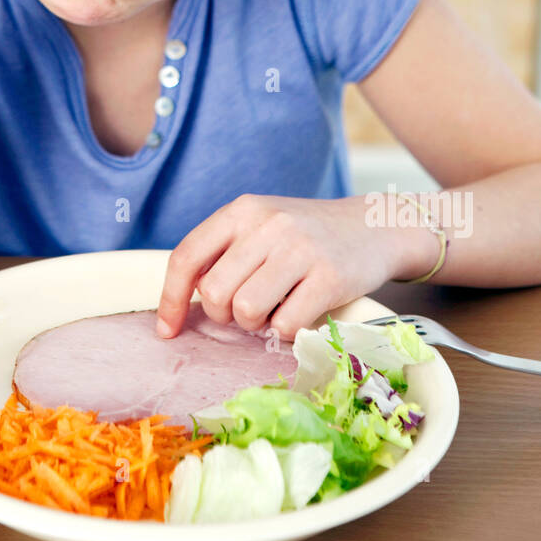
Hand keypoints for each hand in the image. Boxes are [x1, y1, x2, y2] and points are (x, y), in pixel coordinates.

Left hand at [155, 193, 401, 340]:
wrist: (373, 226)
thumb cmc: (306, 234)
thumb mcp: (261, 226)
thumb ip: (224, 253)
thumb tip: (182, 303)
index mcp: (242, 210)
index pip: (186, 257)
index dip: (170, 299)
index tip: (168, 330)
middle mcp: (268, 224)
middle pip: (214, 292)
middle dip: (224, 314)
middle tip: (247, 308)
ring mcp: (300, 249)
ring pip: (246, 310)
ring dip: (255, 323)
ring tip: (274, 309)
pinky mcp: (330, 277)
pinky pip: (286, 325)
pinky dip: (286, 330)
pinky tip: (300, 311)